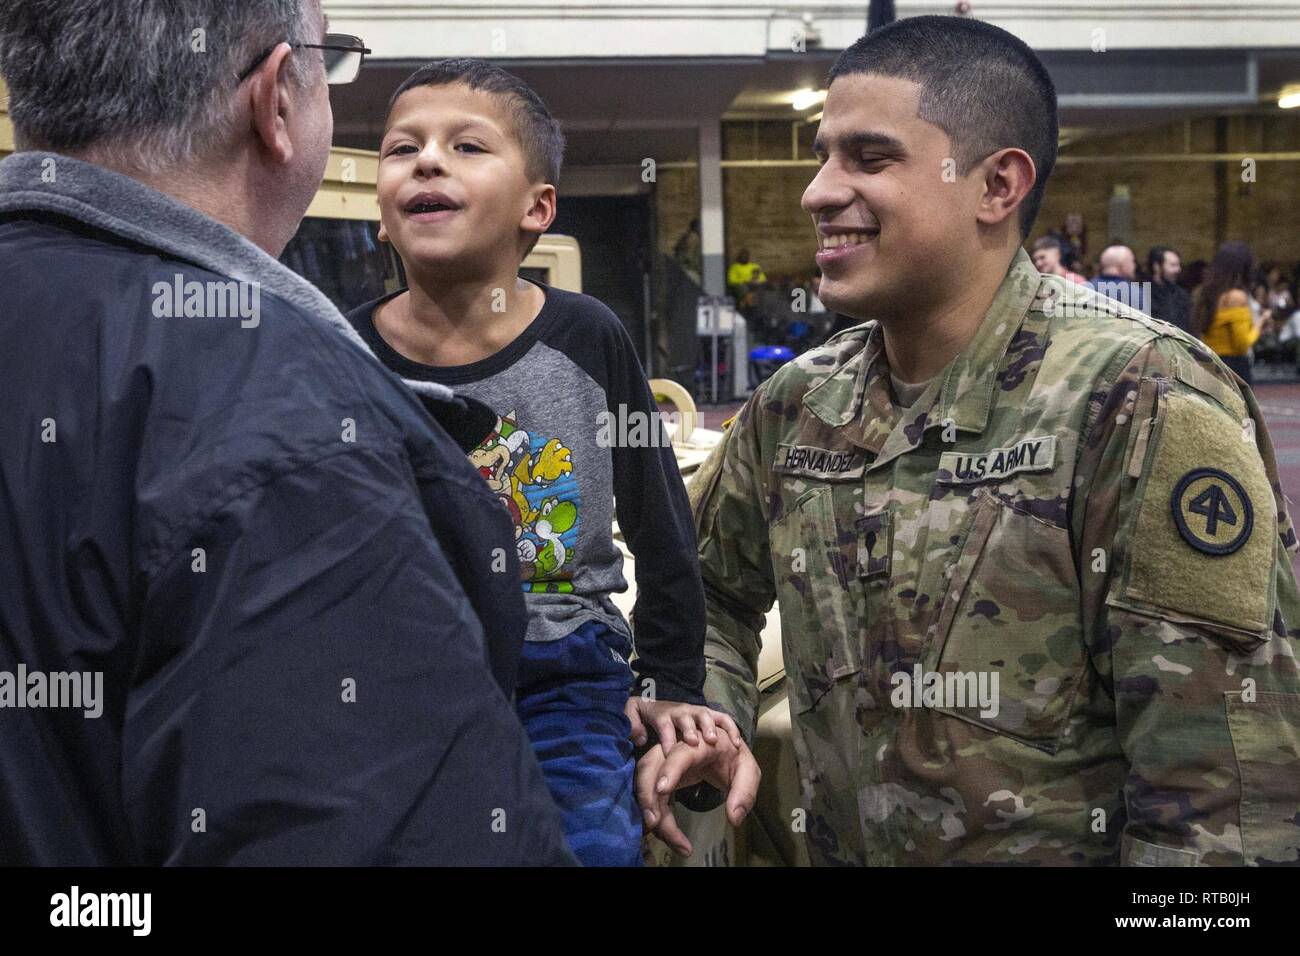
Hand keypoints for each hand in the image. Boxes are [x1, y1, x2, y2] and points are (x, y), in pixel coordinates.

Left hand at [624, 696, 742, 749]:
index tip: (670, 752)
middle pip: (684, 718)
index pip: (663, 722)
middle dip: (688, 729)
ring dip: (708, 726)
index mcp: (663, 714)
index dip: (667, 737)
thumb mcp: (637, 713)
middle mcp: (681, 712)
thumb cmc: (655, 720)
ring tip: (712, 740)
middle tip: (692, 741)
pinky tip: (737, 743)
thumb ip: (633, 721)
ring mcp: (698, 712)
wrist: (671, 711)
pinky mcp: (713, 716)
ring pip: (703, 715)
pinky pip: (723, 718)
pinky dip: (730, 728)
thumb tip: (637, 736)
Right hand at [635, 735, 760, 857]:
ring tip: (669, 838)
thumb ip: (744, 793)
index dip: (669, 770)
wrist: (725, 748)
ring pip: (645, 781)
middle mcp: (675, 748)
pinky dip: (656, 813)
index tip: (662, 790)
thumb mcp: (748, 772)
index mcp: (700, 743)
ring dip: (649, 808)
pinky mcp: (660, 773)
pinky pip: (650, 792)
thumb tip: (734, 818)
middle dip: (648, 795)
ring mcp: (664, 759)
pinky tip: (668, 834)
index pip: (680, 754)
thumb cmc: (734, 757)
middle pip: (651, 767)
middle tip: (656, 825)